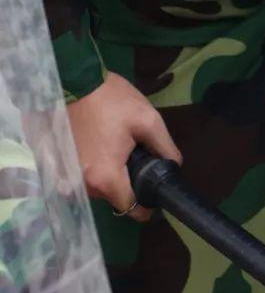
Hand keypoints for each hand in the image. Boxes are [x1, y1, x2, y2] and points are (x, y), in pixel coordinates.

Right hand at [67, 72, 181, 222]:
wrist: (76, 83)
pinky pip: (84, 178)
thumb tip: (174, 167)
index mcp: (106, 177)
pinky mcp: (61, 167)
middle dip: (128, 184)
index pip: (130, 209)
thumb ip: (165, 148)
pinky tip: (101, 147)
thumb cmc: (113, 101)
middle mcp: (85, 185)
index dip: (146, 203)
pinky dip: (94, 169)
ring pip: (98, 188)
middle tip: (137, 157)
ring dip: (110, 175)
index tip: (154, 190)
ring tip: (118, 148)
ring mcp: (69, 177)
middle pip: (114, 198)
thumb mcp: (148, 120)